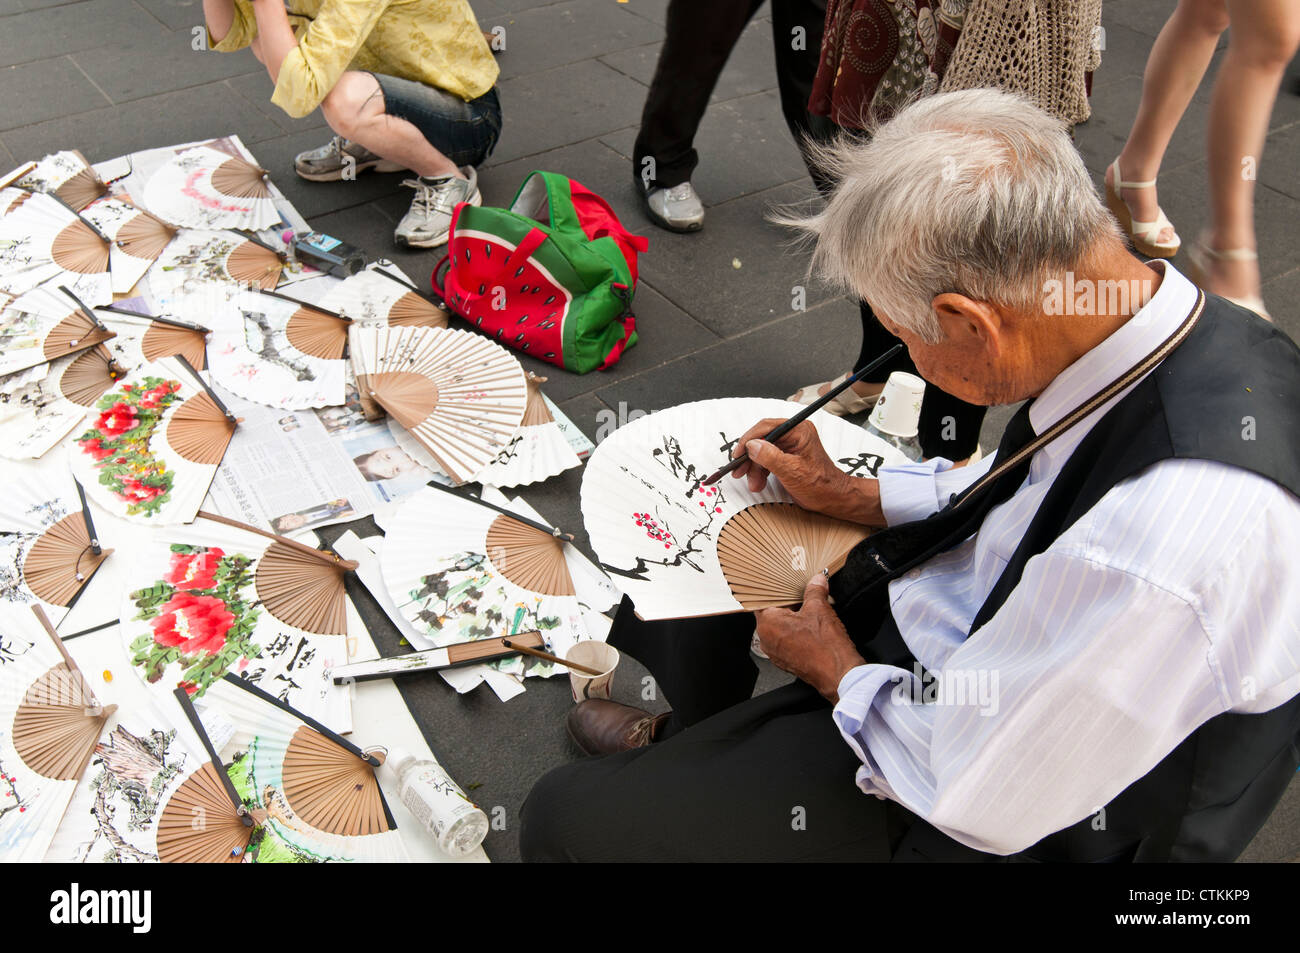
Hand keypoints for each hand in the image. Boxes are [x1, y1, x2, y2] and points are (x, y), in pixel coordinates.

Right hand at [729, 418, 884, 525]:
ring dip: (754, 468)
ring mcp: (791, 445)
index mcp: (799, 430)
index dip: (749, 440)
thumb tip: (752, 445)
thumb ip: (770, 457)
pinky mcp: (787, 456)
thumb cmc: (820, 485)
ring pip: (762, 451)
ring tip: (752, 483)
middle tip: (739, 470)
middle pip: (762, 439)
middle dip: (750, 457)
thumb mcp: (792, 471)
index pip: (766, 427)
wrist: (832, 498)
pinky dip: (760, 471)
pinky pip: (767, 459)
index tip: (738, 454)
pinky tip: (758, 482)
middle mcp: (794, 434)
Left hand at [754, 573, 864, 702]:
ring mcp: (775, 652)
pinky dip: (796, 631)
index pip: (763, 599)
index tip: (786, 583)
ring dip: (793, 618)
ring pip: (780, 627)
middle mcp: (767, 639)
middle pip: (772, 613)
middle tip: (803, 594)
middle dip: (788, 603)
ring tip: (810, 610)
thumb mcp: (820, 608)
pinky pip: (787, 640)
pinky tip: (812, 627)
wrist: (839, 674)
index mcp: (767, 623)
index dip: (777, 589)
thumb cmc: (826, 647)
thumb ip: (815, 591)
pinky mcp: (786, 661)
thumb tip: (816, 581)